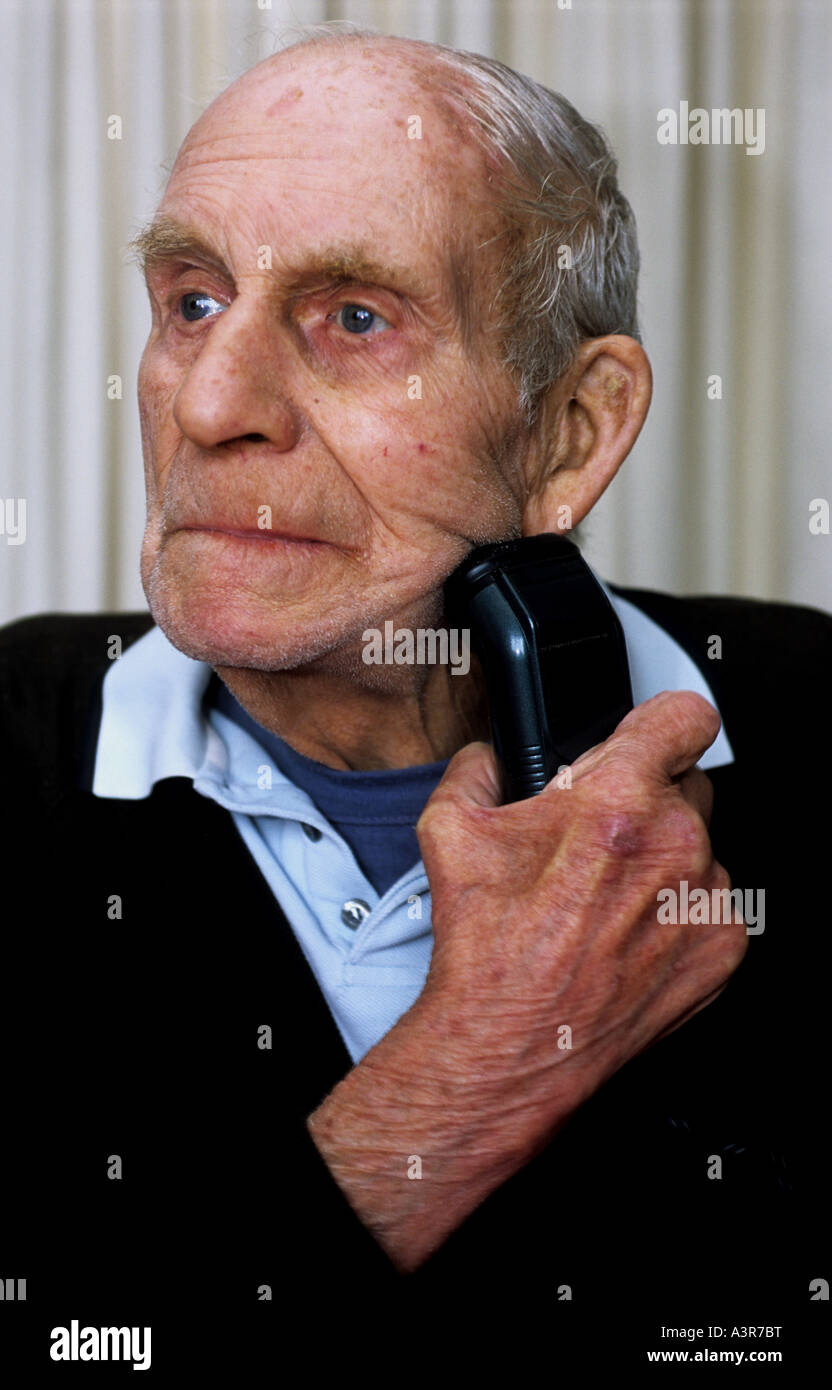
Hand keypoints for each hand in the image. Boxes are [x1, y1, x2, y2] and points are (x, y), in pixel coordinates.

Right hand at [308, 691, 746, 1268]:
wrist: (509, 1043)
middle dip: (643, 799)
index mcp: (617, 802)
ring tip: (602, 898)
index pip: (685, 717)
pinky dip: (676, 910)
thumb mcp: (450, 830)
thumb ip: (478, 767)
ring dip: (660, 858)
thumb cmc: (486, 947)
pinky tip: (625, 931)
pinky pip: (710, 902)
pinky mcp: (721, 948)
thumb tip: (492, 755)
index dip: (662, 722)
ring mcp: (704, 900)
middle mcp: (674, 846)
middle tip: (595, 838)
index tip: (653, 736)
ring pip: (698, 846)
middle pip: (684, 784)